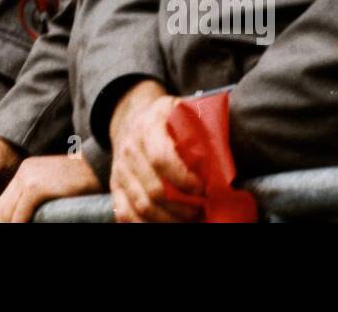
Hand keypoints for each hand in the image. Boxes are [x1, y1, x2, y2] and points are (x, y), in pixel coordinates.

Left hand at [0, 155, 101, 222]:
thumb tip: (20, 219)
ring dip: (8, 228)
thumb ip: (35, 199)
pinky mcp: (37, 187)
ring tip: (10, 235)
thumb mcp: (52, 187)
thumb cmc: (81, 182)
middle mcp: (23, 174)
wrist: (97, 165)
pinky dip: (18, 226)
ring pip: (8, 214)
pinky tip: (19, 231)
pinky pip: (20, 213)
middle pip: (0, 211)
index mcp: (24, 173)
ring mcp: (28, 179)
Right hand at [109, 83, 203, 222]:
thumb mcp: (184, 112)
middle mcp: (130, 149)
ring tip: (189, 217)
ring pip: (143, 206)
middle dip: (183, 205)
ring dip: (170, 219)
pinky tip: (168, 223)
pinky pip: (127, 215)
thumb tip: (221, 165)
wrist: (131, 116)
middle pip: (154, 189)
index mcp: (148, 126)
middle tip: (201, 208)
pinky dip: (146, 225)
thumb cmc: (167, 119)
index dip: (184, 179)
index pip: (161, 158)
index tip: (203, 188)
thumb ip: (201, 133)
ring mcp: (120, 170)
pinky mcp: (116, 187)